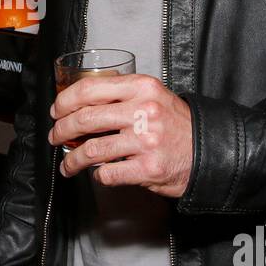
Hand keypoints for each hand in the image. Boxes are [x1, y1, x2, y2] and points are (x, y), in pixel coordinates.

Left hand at [48, 73, 192, 196]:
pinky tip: (97, 174)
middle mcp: (144, 112)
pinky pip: (108, 174)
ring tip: (68, 164)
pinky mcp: (148, 168)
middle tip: (56, 137)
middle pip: (85, 119)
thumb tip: (81, 103)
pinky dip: (98, 176)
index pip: (90, 89)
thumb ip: (122, 95)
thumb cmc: (177, 125)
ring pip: (92, 150)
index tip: (57, 111)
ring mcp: (146, 141)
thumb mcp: (154, 96)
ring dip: (73, 159)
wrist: (209, 151)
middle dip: (62, 131)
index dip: (65, 101)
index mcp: (142, 88)